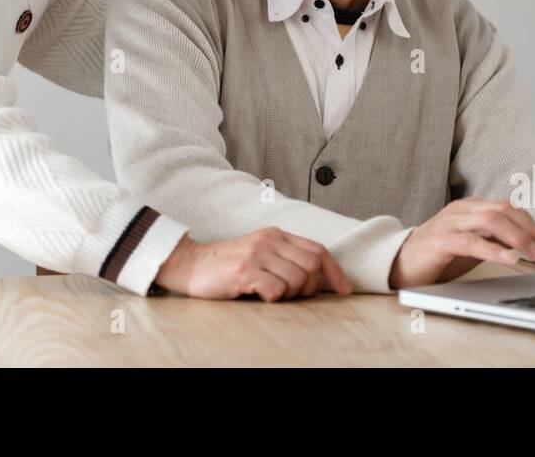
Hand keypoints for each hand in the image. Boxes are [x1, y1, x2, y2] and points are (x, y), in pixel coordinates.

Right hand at [154, 229, 352, 300]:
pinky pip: (275, 290)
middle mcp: (269, 241)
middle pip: (312, 267)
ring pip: (297, 280)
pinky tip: (258, 295)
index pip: (318, 250)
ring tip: (271, 293)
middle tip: (292, 295)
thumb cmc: (227, 265)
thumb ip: (285, 258)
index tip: (344, 289)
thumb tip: (319, 280)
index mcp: (276, 235)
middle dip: (309, 288)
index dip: (335, 272)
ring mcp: (256, 254)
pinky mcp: (244, 271)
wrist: (191, 265)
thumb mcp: (260, 253)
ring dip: (289, 295)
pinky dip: (273, 298)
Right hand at [388, 199, 534, 289]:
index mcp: (471, 208)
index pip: (511, 209)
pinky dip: (494, 250)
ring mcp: (449, 223)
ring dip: (519, 239)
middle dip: (531, 232)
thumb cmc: (438, 255)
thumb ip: (495, 238)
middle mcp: (462, 210)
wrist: (399, 263)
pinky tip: (509, 259)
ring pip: (492, 221)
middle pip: (505, 211)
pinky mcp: (439, 241)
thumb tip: (529, 244)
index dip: (534, 227)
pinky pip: (471, 241)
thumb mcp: (472, 244)